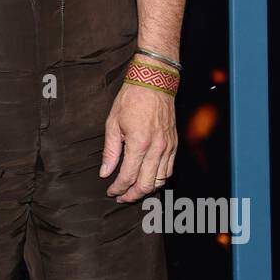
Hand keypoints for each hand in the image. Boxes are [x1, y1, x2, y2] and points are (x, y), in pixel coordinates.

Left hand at [99, 82, 177, 202]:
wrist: (154, 82)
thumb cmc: (131, 99)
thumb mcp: (113, 124)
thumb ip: (110, 152)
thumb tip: (105, 172)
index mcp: (139, 143)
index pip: (128, 176)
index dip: (118, 188)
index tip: (111, 191)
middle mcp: (156, 148)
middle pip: (146, 184)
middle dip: (132, 195)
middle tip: (121, 197)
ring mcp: (168, 147)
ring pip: (160, 180)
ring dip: (147, 190)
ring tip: (134, 191)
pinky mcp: (174, 144)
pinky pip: (169, 169)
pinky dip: (159, 179)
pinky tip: (148, 179)